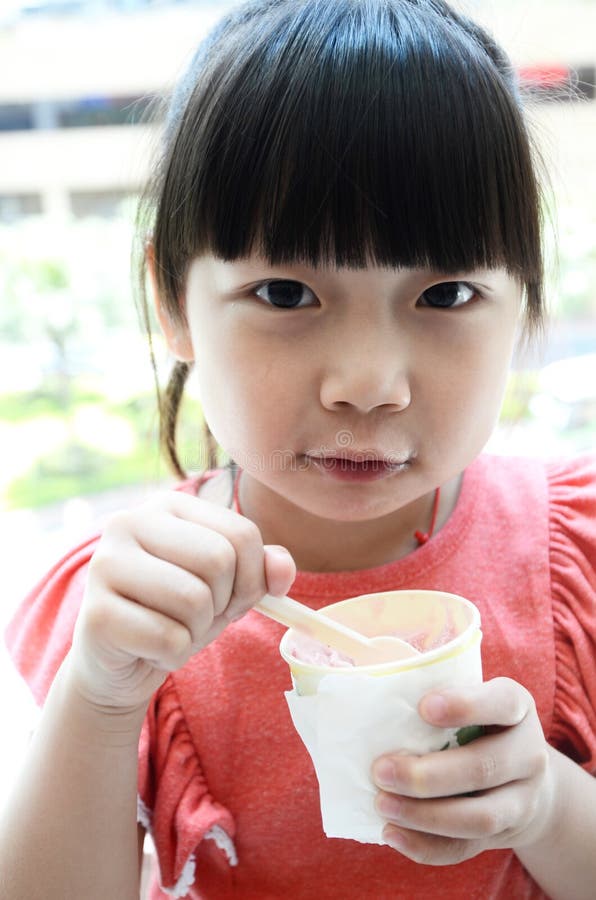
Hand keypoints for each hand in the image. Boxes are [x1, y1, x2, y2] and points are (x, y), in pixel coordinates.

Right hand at [69, 491, 295, 711]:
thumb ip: (260, 569)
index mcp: (167, 505)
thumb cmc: (174, 613)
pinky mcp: (95, 614)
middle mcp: (129, 522)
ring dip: (197, 631)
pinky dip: (173, 655)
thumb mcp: (225, 586)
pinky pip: (169, 639)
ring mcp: (105, 564)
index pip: (242, 534)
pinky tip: (149, 648)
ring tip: (171, 630)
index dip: (252, 577)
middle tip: (198, 616)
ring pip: (194, 601)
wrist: (116, 662)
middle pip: (219, 562)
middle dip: (223, 604)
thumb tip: (281, 571)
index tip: (231, 596)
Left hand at [371, 678, 554, 864]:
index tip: (424, 707)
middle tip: (381, 770)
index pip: (502, 702)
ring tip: (382, 804)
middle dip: (429, 775)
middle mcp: (528, 755)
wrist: (529, 780)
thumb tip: (356, 683)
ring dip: (425, 815)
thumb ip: (433, 690)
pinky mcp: (504, 836)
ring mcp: (522, 801)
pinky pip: (466, 848)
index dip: (466, 705)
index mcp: (517, 708)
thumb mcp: (473, 698)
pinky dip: (427, 846)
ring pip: (479, 817)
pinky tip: (392, 833)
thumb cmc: (480, 725)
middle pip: (484, 768)